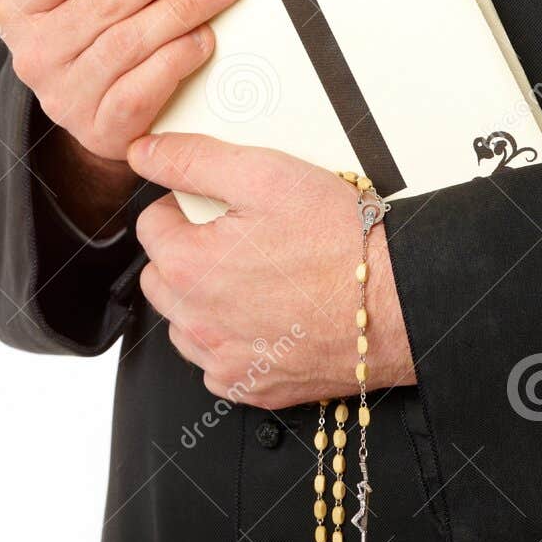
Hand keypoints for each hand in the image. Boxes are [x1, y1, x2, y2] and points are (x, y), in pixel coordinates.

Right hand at [0, 0, 247, 232]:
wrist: (104, 112)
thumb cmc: (105, 17)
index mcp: (19, 2)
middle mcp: (31, 52)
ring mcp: (63, 98)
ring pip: (127, 43)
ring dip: (184, 7)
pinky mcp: (100, 132)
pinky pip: (140, 92)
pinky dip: (175, 62)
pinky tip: (208, 38)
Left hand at [128, 133, 417, 408]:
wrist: (398, 301)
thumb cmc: (341, 241)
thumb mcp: (264, 174)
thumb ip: (192, 159)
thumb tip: (143, 153)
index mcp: (190, 267)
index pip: (151, 226)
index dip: (183, 207)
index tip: (215, 208)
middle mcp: (198, 323)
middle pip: (161, 277)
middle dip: (187, 253)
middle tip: (238, 239)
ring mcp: (224, 361)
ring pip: (184, 324)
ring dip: (202, 300)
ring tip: (253, 278)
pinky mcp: (252, 387)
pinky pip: (216, 364)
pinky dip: (229, 342)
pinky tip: (263, 317)